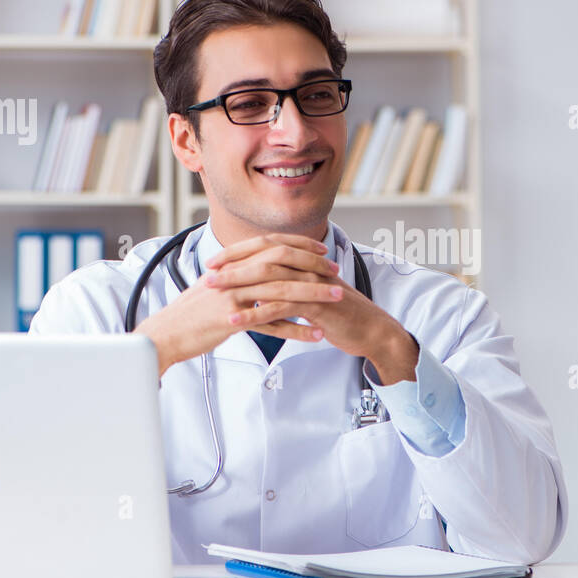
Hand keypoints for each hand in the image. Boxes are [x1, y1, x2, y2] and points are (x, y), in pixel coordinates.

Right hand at [136, 232, 342, 377]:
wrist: (165, 333)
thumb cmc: (191, 313)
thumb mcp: (215, 286)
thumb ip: (238, 276)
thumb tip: (258, 270)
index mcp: (233, 264)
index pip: (272, 245)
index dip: (300, 246)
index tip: (322, 252)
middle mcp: (235, 274)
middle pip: (282, 263)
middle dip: (313, 266)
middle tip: (336, 273)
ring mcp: (233, 296)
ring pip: (282, 291)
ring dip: (313, 295)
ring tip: (337, 300)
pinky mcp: (232, 320)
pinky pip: (272, 324)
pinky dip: (297, 329)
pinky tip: (316, 334)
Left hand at [206, 237, 419, 383]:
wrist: (370, 330)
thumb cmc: (340, 313)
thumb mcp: (312, 293)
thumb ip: (291, 284)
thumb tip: (263, 284)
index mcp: (305, 261)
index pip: (266, 247)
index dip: (239, 252)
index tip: (214, 260)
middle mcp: (308, 267)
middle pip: (264, 258)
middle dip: (233, 265)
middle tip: (207, 273)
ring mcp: (313, 285)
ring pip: (269, 280)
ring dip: (238, 287)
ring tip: (214, 294)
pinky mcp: (316, 307)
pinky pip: (280, 308)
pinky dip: (255, 313)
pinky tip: (236, 319)